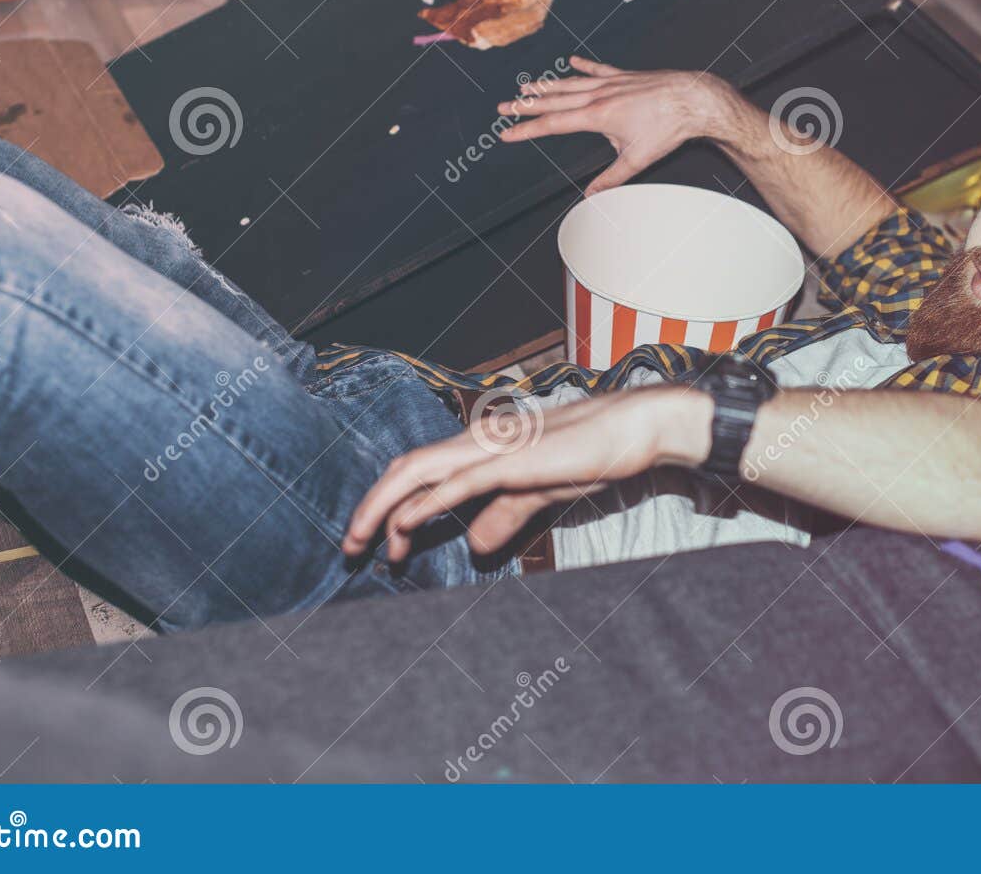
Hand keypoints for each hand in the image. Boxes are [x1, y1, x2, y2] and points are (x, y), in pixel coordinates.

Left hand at [343, 387, 711, 560]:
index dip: (391, 507)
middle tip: (350, 549)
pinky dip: (426, 503)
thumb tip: (474, 546)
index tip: (382, 548)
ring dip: (383, 507)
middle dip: (370, 508)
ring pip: (418, 471)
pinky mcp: (510, 460)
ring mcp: (491, 447)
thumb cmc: (589, 455)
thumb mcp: (537, 495)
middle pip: (405, 469)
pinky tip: (405, 525)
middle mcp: (476, 442)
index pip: (421, 473)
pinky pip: (458, 482)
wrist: (631, 430)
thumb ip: (503, 516)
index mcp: (481, 448)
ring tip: (361, 542)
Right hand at [497, 56, 747, 193]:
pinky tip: (571, 62)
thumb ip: (611, 179)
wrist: (693, 99)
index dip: (527, 130)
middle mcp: (599, 95)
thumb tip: (591, 197)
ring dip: (547, 85)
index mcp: (597, 116)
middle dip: (526, 105)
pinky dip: (583, 67)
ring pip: (571, 83)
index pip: (553, 124)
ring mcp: (611, 83)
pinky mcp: (625, 76)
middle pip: (554, 101)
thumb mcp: (637, 158)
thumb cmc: (669, 127)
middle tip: (503, 106)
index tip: (507, 133)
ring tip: (526, 86)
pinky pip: (598, 70)